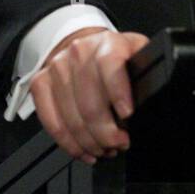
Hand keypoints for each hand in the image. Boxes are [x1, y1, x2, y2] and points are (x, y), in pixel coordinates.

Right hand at [29, 27, 148, 164]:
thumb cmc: (115, 57)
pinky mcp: (40, 83)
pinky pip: (51, 121)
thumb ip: (145, 75)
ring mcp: (57, 67)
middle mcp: (79, 52)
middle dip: (107, 133)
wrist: (86, 45)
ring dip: (90, 143)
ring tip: (104, 150)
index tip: (127, 115)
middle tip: (119, 144)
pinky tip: (83, 150)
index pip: (111, 66)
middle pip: (90, 103)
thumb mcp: (138, 57)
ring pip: (71, 118)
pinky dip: (68, 143)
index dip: (119, 93)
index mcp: (108, 43)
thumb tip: (154, 103)